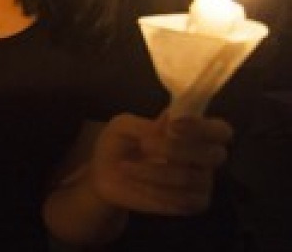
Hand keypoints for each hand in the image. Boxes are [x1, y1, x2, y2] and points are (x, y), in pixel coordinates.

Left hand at [89, 113, 231, 215]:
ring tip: (126, 166)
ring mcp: (202, 182)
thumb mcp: (123, 127)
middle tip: (144, 145)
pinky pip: (183, 200)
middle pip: (213, 155)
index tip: (173, 126)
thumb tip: (169, 121)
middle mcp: (205, 157)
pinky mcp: (192, 204)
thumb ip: (145, 124)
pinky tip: (136, 184)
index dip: (203, 128)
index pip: (220, 130)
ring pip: (191, 178)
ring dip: (154, 171)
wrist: (104, 175)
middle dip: (176, 149)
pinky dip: (155, 191)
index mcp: (194, 132)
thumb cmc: (119, 144)